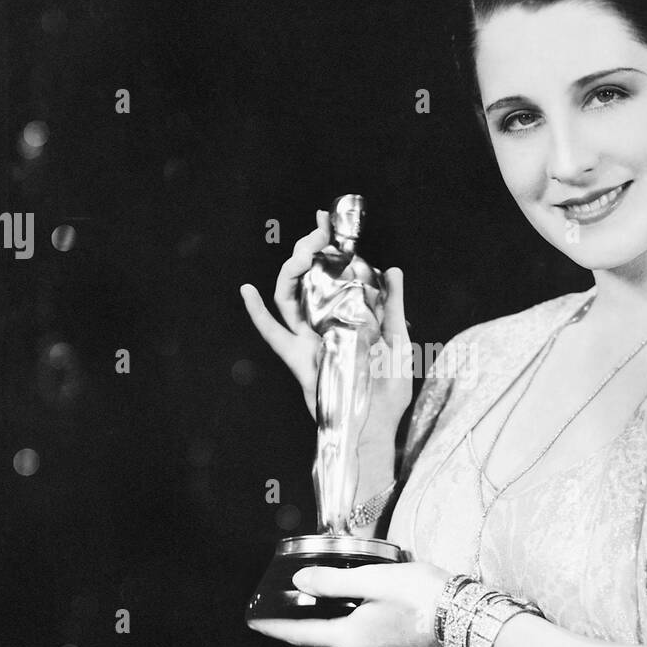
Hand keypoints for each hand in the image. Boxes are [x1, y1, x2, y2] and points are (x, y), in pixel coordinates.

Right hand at [239, 209, 413, 428]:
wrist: (375, 427)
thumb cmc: (388, 389)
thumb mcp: (398, 341)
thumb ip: (393, 307)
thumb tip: (393, 270)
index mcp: (348, 316)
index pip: (334, 273)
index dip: (329, 246)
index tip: (329, 218)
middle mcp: (324, 323)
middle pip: (307, 279)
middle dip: (309, 249)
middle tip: (319, 229)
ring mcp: (308, 339)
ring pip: (289, 297)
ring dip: (290, 271)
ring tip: (299, 250)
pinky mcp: (297, 358)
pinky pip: (272, 333)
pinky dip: (257, 313)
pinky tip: (248, 291)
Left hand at [251, 561, 451, 646]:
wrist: (463, 615)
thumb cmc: (420, 593)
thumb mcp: (373, 579)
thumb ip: (333, 582)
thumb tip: (301, 583)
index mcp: (350, 637)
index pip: (301, 634)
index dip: (276, 628)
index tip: (256, 623)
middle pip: (318, 643)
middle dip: (297, 630)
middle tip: (278, 616)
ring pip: (338, 646)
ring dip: (321, 632)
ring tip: (309, 615)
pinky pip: (357, 646)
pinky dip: (344, 633)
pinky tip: (348, 619)